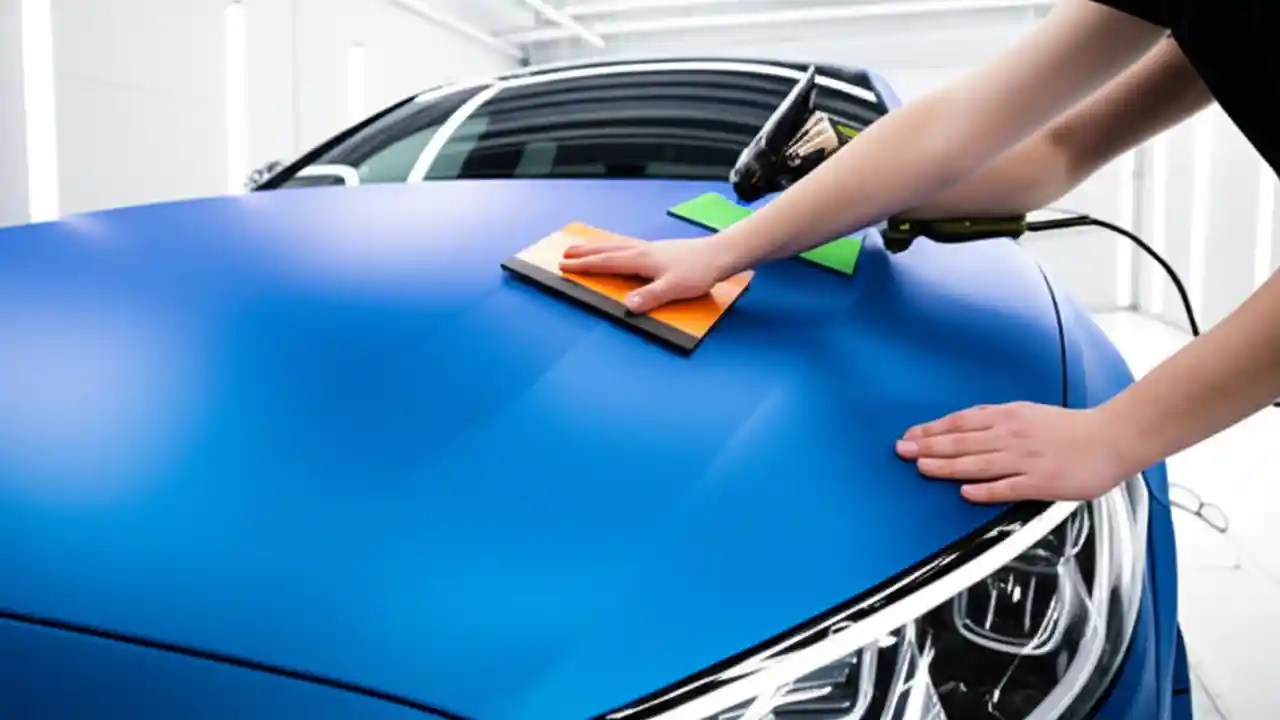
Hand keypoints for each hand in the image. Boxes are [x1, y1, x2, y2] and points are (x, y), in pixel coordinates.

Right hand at [559, 236, 739, 312]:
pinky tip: (617, 249)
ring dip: (597, 248)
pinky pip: (627, 246)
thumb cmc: (698, 271)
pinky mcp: (658, 250)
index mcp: (641, 260)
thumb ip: (651, 296)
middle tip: (564, 253)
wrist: (719, 255)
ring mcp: (650, 249)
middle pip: (607, 250)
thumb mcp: (674, 288)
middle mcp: (642, 251)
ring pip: (616, 246)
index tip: (565, 266)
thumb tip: (628, 304)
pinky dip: (613, 247)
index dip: (584, 266)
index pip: (606, 263)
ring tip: (582, 248)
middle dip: (584, 253)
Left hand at [894, 401, 1133, 503]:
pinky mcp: (1040, 481)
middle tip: (902, 450)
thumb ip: (996, 419)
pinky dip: (985, 490)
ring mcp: (1025, 459)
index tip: (910, 435)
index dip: (932, 429)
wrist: (1110, 437)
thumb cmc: (1070, 429)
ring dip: (946, 466)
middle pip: (961, 441)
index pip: (960, 423)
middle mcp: (1012, 435)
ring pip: (978, 463)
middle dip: (928, 446)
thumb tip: (965, 422)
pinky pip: (1007, 487)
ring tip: (922, 468)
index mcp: (1008, 417)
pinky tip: (965, 492)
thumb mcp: (1027, 413)